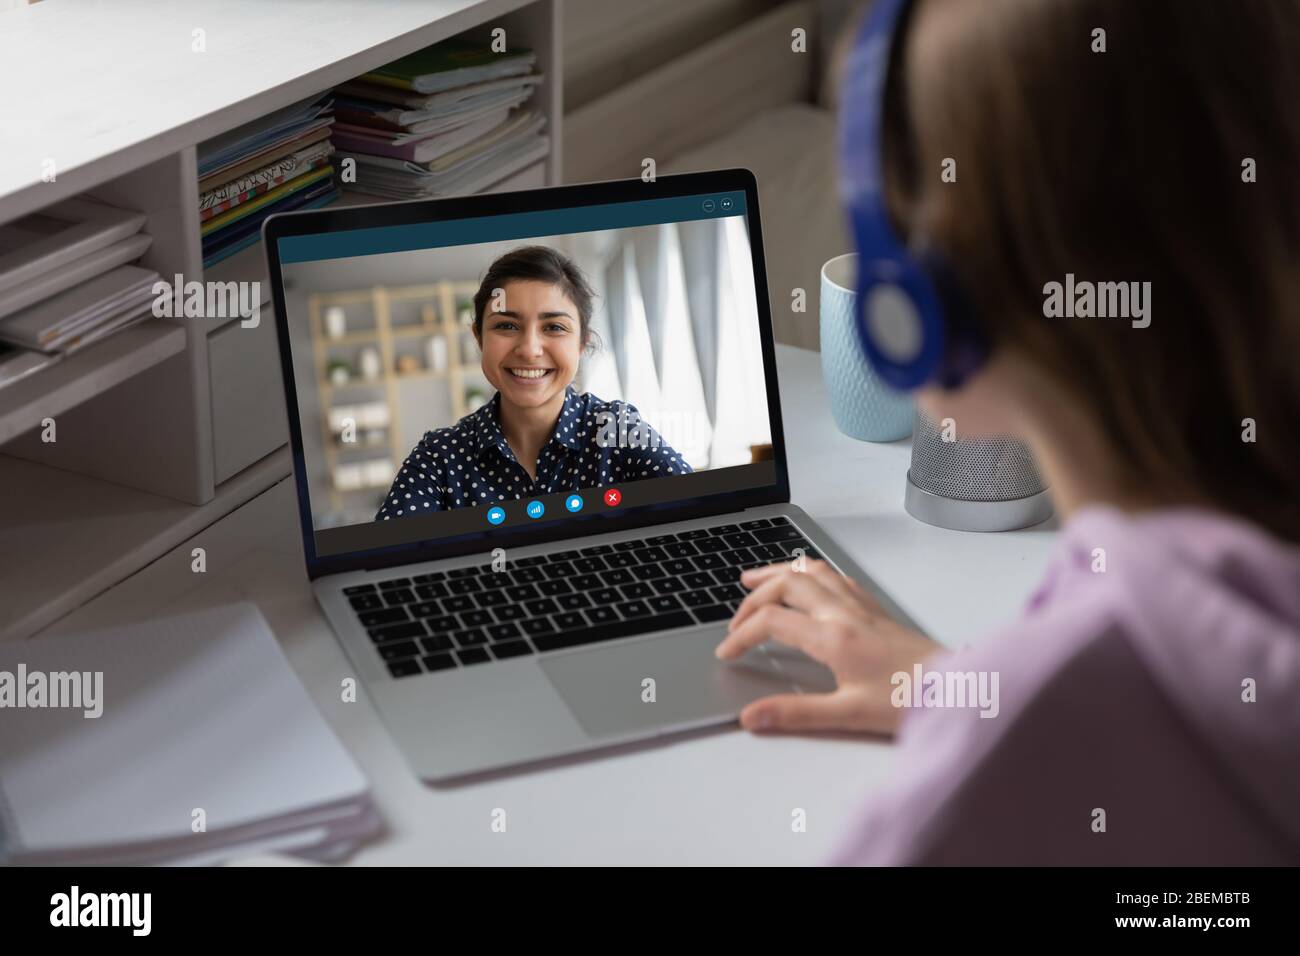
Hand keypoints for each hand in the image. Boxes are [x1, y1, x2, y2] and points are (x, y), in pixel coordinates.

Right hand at [714, 559, 943, 735]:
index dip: (742, 635)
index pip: (772, 621)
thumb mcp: (848, 714)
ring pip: (810, 571)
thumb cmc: (910, 701)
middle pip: (786, 584)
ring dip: (777, 572)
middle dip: (753, 598)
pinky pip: (835, 576)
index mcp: (834, 637)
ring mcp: (861, 606)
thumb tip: (752, 717)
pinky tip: (805, 578)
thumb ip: (795, 713)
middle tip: (734, 619)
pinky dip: (809, 571)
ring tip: (754, 578)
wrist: (959, 688)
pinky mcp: (875, 608)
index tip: (728, 652)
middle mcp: (844, 613)